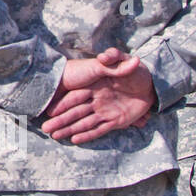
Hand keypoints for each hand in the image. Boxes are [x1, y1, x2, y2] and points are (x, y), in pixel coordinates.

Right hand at [41, 47, 155, 143]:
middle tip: (45, 128)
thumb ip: (113, 57)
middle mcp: (96, 100)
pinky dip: (87, 135)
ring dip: (69, 129)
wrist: (150, 85)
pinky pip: (99, 129)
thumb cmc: (135, 72)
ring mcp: (104, 111)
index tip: (50, 110)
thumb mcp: (124, 62)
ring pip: (83, 122)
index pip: (75, 96)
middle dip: (60, 120)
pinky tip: (74, 140)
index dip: (62, 103)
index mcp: (94, 86)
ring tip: (54, 136)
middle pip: (74, 112)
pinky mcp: (115, 121)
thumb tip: (105, 55)